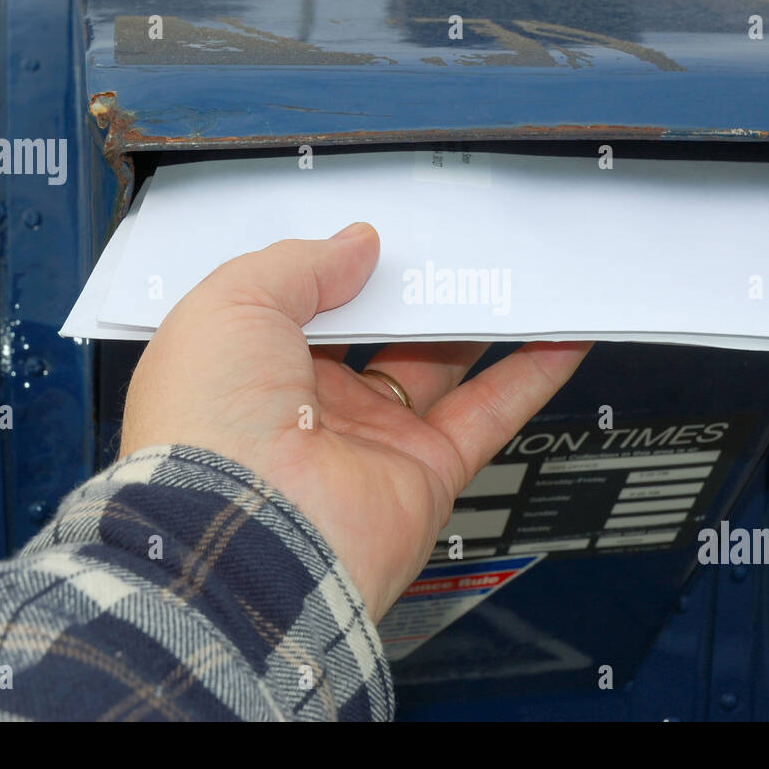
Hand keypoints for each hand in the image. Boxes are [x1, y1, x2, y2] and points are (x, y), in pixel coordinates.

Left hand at [119, 222, 590, 620]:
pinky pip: (489, 414)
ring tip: (512, 269)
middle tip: (450, 241)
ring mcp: (370, 441)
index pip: (300, 304)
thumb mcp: (232, 303)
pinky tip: (558, 332)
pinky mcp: (424, 472)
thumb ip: (300, 264)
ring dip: (477, 320)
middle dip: (411, 287)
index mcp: (248, 368)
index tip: (375, 231)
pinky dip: (530, 373)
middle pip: (378, 331)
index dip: (335, 265)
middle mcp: (309, 407)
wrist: (247, 536)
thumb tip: (356, 245)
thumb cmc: (210, 426)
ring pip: (440, 365)